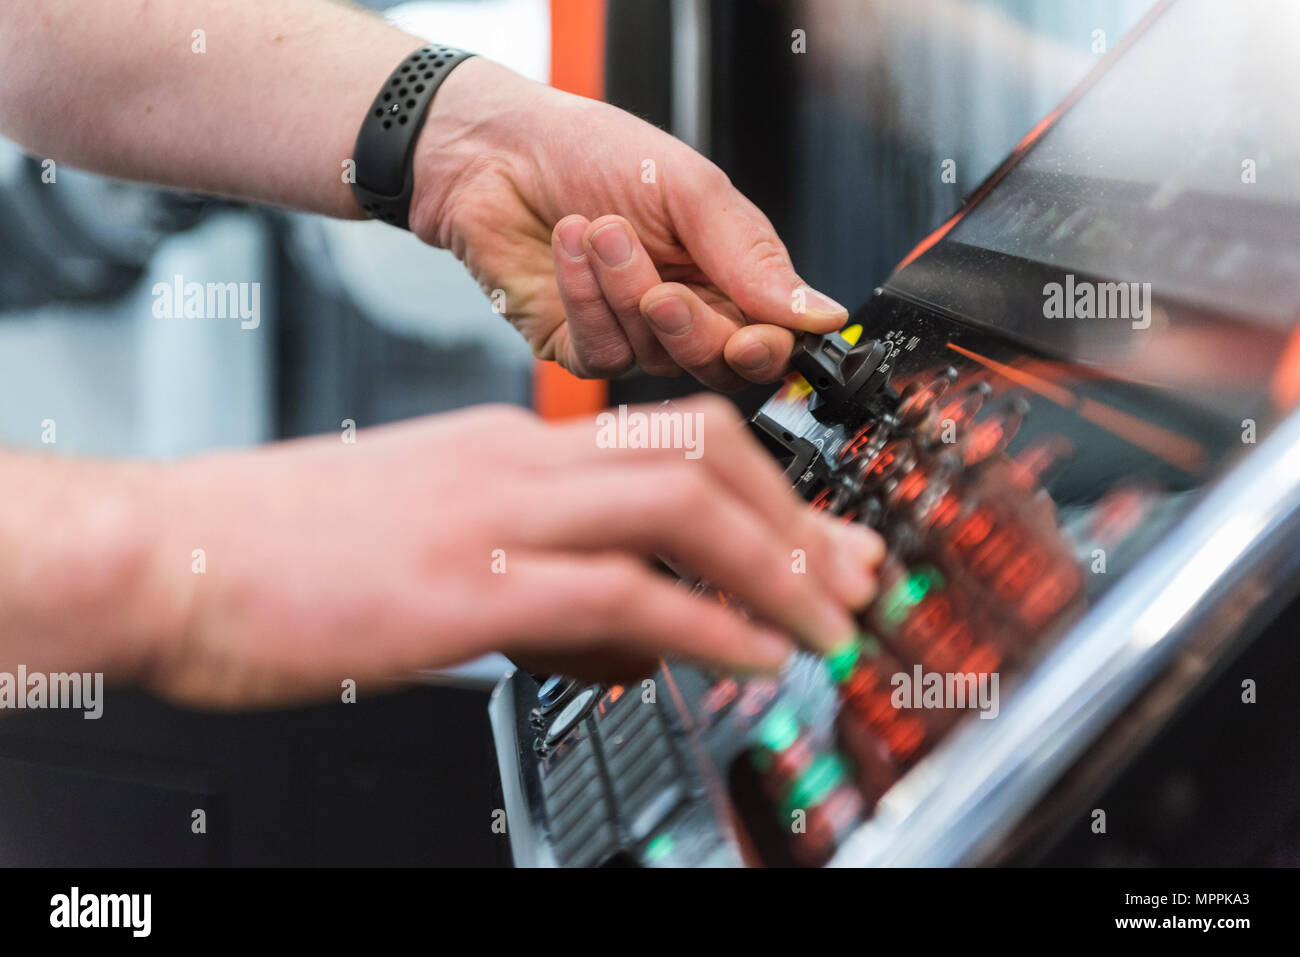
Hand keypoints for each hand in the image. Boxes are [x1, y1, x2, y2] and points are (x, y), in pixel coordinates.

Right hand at [141, 398, 881, 706]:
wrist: (171, 553)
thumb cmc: (290, 548)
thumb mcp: (436, 538)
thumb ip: (540, 572)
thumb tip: (632, 626)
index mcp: (511, 447)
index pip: (672, 436)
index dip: (768, 485)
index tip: (817, 540)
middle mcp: (517, 462)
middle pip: (702, 449)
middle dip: (798, 515)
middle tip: (853, 574)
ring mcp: (494, 516)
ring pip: (680, 506)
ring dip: (776, 567)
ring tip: (826, 623)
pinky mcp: (463, 585)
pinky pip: (619, 590)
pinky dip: (705, 622)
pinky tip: (747, 656)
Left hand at [409, 58, 849, 389]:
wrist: (497, 149)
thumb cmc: (594, 153)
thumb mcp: (690, 189)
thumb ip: (754, 257)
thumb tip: (822, 314)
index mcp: (727, 273)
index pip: (768, 339)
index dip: (765, 350)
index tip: (751, 340)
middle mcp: (684, 310)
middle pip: (716, 365)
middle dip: (691, 329)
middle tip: (663, 288)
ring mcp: (630, 332)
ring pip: (654, 358)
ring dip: (625, 293)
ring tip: (599, 228)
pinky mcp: (576, 345)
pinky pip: (601, 355)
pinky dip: (586, 301)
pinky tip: (569, 249)